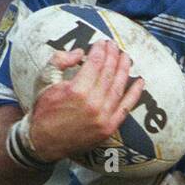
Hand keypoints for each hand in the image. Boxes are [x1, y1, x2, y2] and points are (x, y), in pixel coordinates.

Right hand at [28, 40, 144, 162]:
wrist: (44, 142)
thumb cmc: (44, 110)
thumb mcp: (44, 80)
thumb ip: (60, 61)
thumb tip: (80, 52)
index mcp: (76, 90)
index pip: (95, 63)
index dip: (100, 50)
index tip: (102, 43)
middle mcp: (93, 104)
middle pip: (109, 73)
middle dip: (113, 56)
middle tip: (115, 46)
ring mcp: (103, 117)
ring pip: (118, 87)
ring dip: (124, 70)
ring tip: (126, 57)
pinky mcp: (109, 128)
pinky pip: (125, 107)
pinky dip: (134, 94)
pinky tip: (140, 81)